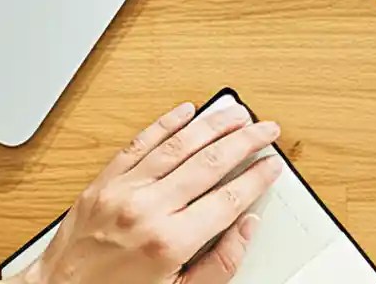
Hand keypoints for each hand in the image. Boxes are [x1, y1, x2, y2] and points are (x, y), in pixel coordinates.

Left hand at [7, 102, 283, 283]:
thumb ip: (220, 264)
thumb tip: (247, 228)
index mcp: (170, 242)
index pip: (230, 198)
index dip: (257, 177)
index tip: (272, 165)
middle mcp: (147, 210)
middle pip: (210, 163)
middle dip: (245, 141)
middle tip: (266, 129)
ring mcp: (123, 191)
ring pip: (178, 145)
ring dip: (212, 125)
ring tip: (235, 114)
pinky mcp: (103, 183)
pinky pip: (139, 144)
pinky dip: (164, 124)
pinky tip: (186, 112)